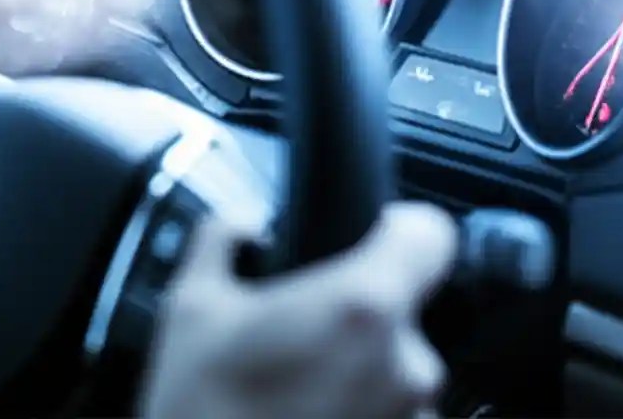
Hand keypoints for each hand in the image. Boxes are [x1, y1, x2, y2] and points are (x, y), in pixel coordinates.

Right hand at [142, 202, 457, 418]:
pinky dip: (361, 411)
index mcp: (365, 305)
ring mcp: (412, 416)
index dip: (402, 229)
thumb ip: (224, 239)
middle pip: (405, 310)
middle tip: (302, 335)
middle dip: (359, 316)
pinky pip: (393, 413)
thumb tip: (241, 223)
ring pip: (397, 368)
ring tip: (299, 388)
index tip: (377, 236)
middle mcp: (407, 363)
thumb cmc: (200, 413)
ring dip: (360, 371)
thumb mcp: (190, 310)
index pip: (432, 235)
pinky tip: (311, 416)